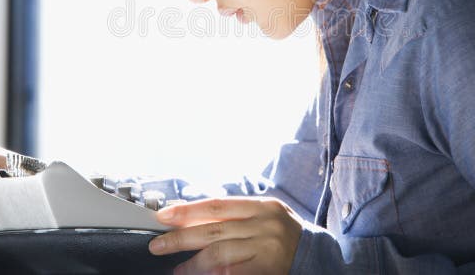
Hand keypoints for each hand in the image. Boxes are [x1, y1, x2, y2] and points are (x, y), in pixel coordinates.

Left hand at [148, 196, 302, 274]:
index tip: (164, 216)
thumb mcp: (263, 216)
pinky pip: (232, 274)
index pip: (216, 206)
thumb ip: (234, 215)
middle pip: (213, 231)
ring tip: (177, 270)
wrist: (315, 256)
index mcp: (262, 206)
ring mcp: (267, 249)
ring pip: (220, 255)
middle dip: (181, 238)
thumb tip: (189, 218)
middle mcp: (264, 225)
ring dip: (193, 264)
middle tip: (158, 245)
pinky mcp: (268, 271)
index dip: (187, 211)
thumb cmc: (282, 234)